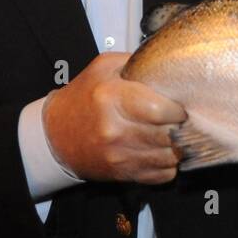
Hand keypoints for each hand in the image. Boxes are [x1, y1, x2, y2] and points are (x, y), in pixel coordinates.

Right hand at [43, 52, 186, 184]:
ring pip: (170, 157)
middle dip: (181, 127)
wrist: (56, 134)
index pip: (160, 110)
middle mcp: (115, 129)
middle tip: (181, 121)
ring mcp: (119, 155)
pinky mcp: (123, 173)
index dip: (177, 108)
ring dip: (178, 147)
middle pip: (169, 135)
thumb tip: (168, 66)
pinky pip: (162, 175)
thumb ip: (136, 63)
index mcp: (111, 98)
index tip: (178, 106)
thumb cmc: (82, 98)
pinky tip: (162, 151)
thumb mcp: (104, 68)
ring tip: (174, 135)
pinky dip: (168, 164)